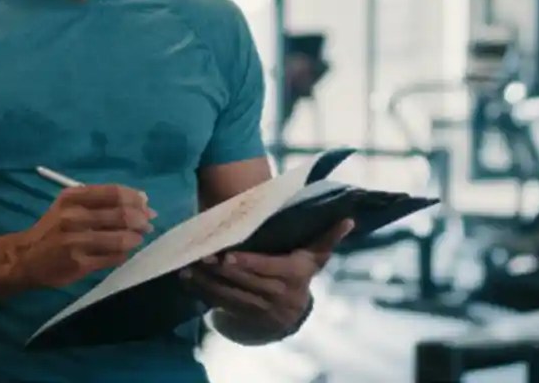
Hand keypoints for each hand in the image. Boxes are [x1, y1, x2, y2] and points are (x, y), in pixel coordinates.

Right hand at [14, 185, 155, 289]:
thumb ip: (100, 200)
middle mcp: (74, 217)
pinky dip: (124, 254)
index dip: (136, 198)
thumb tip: (141, 200)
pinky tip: (123, 251)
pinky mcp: (80, 264)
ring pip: (121, 239)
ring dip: (136, 238)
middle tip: (148, 223)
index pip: (114, 193)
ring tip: (138, 238)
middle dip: (142, 219)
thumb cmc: (53, 227)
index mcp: (72, 198)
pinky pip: (113, 258)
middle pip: (122, 215)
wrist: (26, 257)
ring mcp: (77, 242)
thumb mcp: (69, 204)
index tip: (146, 204)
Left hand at [180, 219, 353, 339]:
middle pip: (246, 282)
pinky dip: (204, 294)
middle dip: (221, 271)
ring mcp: (263, 311)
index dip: (247, 263)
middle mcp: (281, 296)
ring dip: (207, 283)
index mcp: (295, 275)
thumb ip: (329, 237)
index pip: (268, 268)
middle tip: (200, 256)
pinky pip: (222, 306)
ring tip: (188, 269)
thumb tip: (349, 219)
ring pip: (231, 296)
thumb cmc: (301, 271)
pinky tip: (189, 282)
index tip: (227, 255)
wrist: (293, 313)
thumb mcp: (316, 256)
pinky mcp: (247, 319)